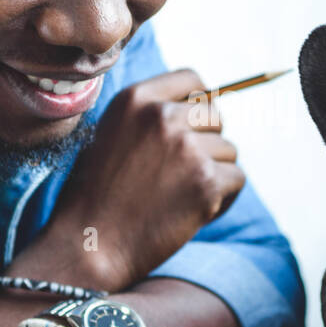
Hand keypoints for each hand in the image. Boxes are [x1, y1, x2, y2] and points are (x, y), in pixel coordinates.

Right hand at [42, 68, 245, 288]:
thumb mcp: (109, 136)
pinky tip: (194, 213)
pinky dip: (222, 199)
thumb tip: (195, 110)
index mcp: (135, 99)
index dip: (199, 104)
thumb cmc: (94, 198)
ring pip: (228, 150)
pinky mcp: (206, 181)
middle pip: (215, 115)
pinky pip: (236, 179)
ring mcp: (186, 147)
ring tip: (181, 198)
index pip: (192, 81)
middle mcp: (162, 116)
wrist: (88, 245)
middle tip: (184, 174)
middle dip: (208, 142)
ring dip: (214, 174)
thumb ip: (148, 119)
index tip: (194, 128)